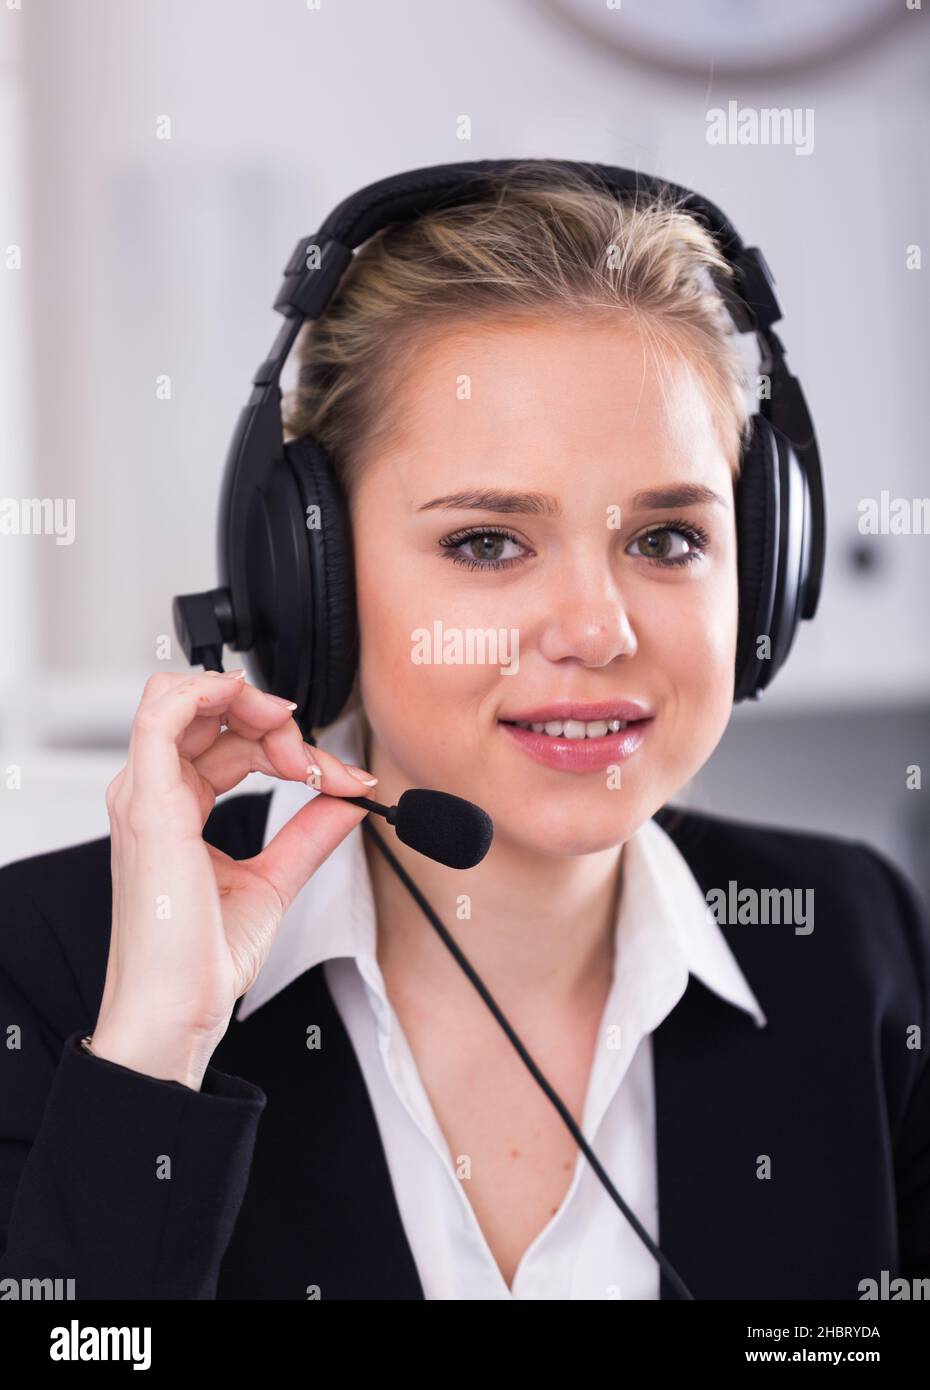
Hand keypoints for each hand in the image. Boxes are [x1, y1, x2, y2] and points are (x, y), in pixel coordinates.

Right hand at [93, 670, 375, 1086]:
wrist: (181, 1006)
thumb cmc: (204, 957)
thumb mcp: (274, 880)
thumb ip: (309, 833)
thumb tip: (349, 800)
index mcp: (175, 806)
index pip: (230, 742)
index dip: (289, 746)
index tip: (340, 778)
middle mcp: (154, 793)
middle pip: (212, 714)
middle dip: (277, 724)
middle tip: (321, 769)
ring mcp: (145, 794)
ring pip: (186, 699)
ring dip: (251, 704)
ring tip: (294, 742)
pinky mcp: (149, 803)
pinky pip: (162, 714)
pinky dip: (209, 690)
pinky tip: (253, 703)